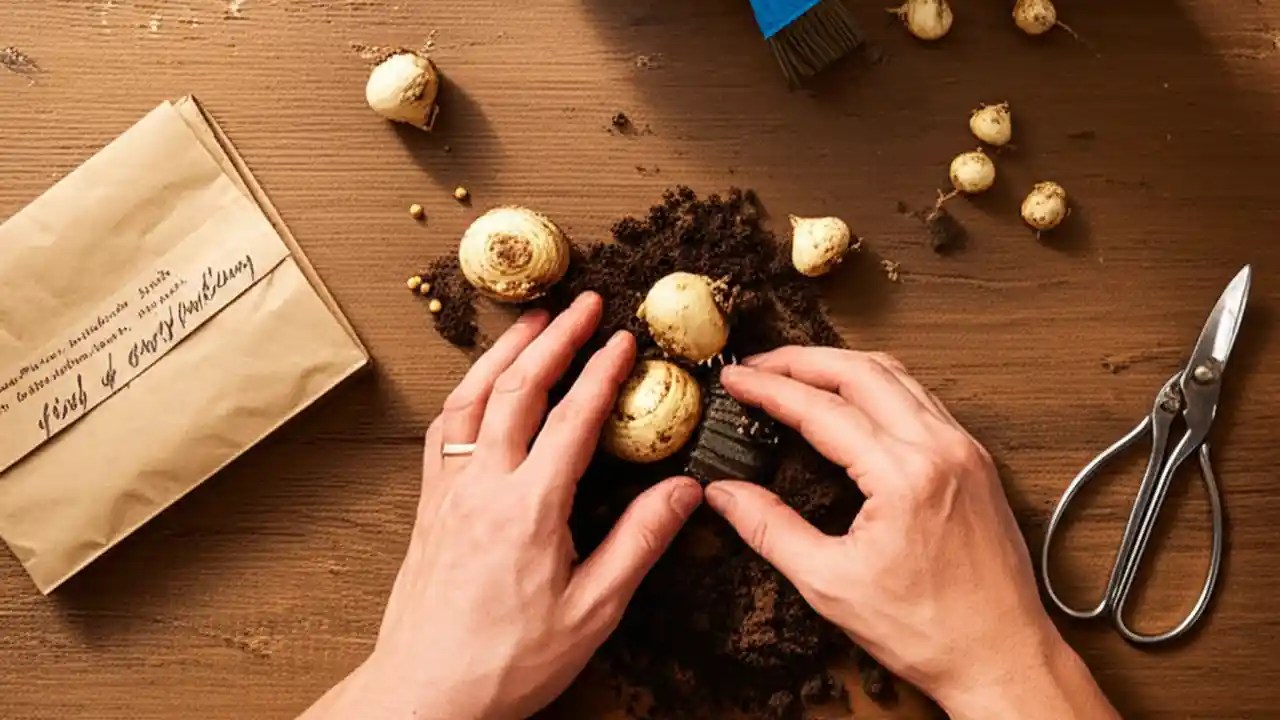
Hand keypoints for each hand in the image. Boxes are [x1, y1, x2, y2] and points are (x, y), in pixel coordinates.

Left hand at [301, 293, 702, 719]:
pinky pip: (445, 428)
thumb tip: (683, 491)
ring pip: (473, 398)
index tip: (624, 339)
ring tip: (533, 321)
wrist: (425, 693)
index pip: (573, 419)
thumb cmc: (507, 662)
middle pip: (518, 390)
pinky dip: (467, 391)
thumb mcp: (592, 611)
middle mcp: (483, 486)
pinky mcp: (429, 504)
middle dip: (555, 339)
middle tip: (584, 303)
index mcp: (529, 509)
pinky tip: (479, 384)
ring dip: (505, 352)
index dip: (602, 372)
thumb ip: (639, 543)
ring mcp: (449, 490)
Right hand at [706, 347, 1116, 719]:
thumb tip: (724, 494)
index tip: (736, 380)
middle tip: (760, 364)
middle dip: (803, 360)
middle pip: (862, 371)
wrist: (1002, 658)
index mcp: (905, 476)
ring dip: (843, 366)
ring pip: (898, 377)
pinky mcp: (976, 463)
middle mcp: (941, 449)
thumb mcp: (830, 584)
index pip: (822, 409)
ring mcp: (965, 451)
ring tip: (798, 372)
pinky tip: (854, 399)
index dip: (770, 388)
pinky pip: (923, 400)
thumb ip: (770, 530)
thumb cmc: (928, 631)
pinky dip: (880, 386)